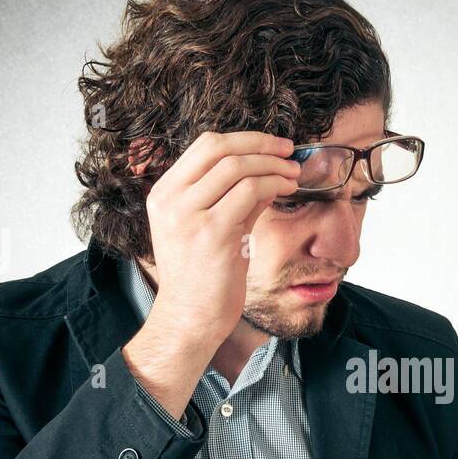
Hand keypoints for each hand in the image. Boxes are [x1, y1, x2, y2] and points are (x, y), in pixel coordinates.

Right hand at [137, 129, 301, 343]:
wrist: (190, 319)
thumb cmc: (202, 277)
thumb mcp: (210, 228)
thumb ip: (233, 198)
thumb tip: (267, 171)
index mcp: (164, 194)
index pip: (204, 146)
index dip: (244, 139)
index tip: (272, 145)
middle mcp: (171, 199)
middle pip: (219, 147)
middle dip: (260, 143)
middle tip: (288, 150)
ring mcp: (189, 214)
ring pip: (237, 166)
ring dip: (272, 164)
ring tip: (293, 173)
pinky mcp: (213, 232)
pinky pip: (250, 191)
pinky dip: (273, 184)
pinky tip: (287, 189)